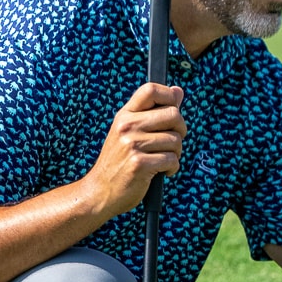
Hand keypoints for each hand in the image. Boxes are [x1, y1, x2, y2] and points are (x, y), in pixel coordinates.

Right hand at [83, 82, 184, 218]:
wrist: (100, 191)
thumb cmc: (119, 162)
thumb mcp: (130, 132)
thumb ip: (153, 111)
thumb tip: (178, 91)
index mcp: (125, 115)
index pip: (151, 90)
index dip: (169, 96)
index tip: (173, 110)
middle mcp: (127, 126)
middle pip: (173, 114)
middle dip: (181, 130)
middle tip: (172, 143)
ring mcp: (132, 145)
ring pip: (175, 140)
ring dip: (176, 154)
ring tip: (163, 160)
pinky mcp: (139, 164)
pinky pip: (172, 160)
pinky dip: (172, 168)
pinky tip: (162, 172)